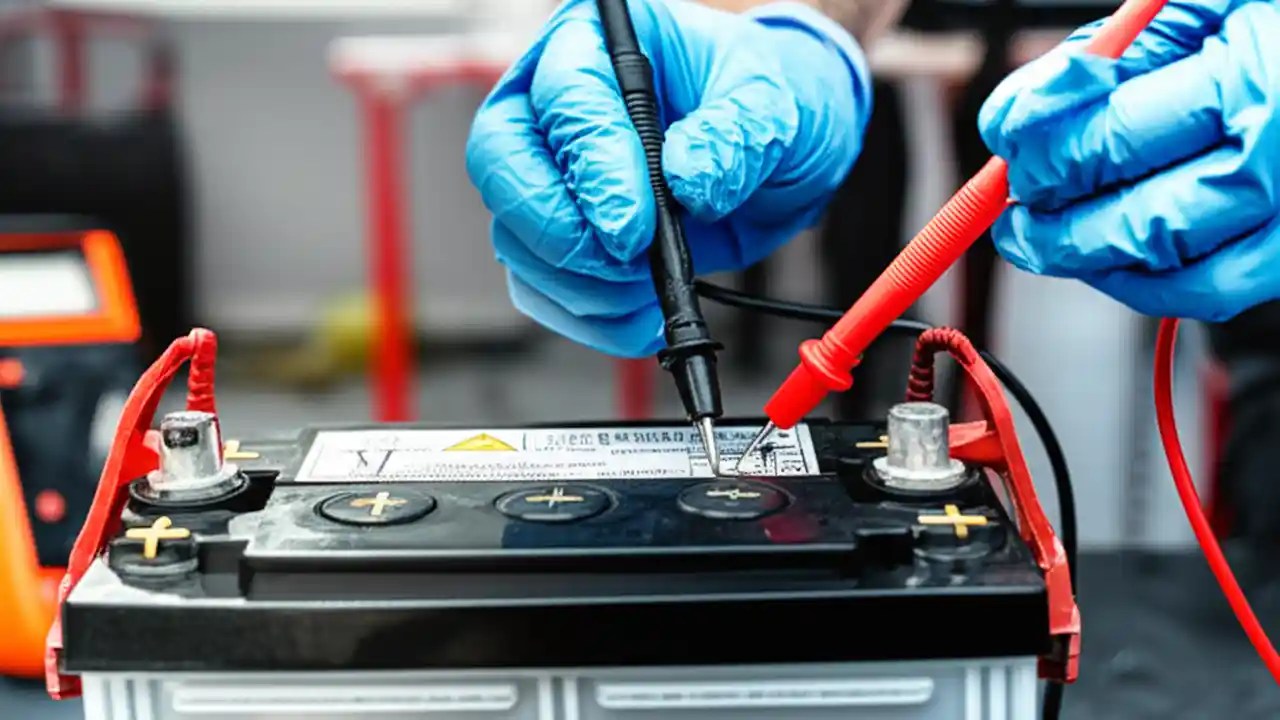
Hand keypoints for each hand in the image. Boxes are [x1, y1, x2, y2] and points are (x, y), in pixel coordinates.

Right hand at [466, 0, 869, 355]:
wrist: (767, 161)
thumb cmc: (756, 107)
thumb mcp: (770, 102)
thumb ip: (736, 131)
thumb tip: (686, 177)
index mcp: (596, 44)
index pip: (564, 99)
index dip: (592, 168)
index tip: (634, 227)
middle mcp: (550, 104)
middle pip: (501, 163)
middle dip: (559, 230)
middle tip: (624, 260)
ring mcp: (543, 173)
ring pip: (514, 236)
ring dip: (578, 283)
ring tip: (648, 288)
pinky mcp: (554, 236)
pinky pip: (539, 287)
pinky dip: (589, 316)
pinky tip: (640, 317)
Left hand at [978, 0, 1279, 320]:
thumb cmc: (1270, 29)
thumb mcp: (1201, 7)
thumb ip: (1110, 55)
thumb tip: (1017, 113)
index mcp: (1255, 81)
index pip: (1111, 137)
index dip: (1038, 152)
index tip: (1007, 145)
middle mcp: (1279, 160)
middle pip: (1133, 216)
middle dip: (1051, 213)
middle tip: (1016, 199)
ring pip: (1159, 262)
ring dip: (1080, 254)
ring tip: (1038, 235)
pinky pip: (1204, 289)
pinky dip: (1139, 282)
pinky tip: (1101, 257)